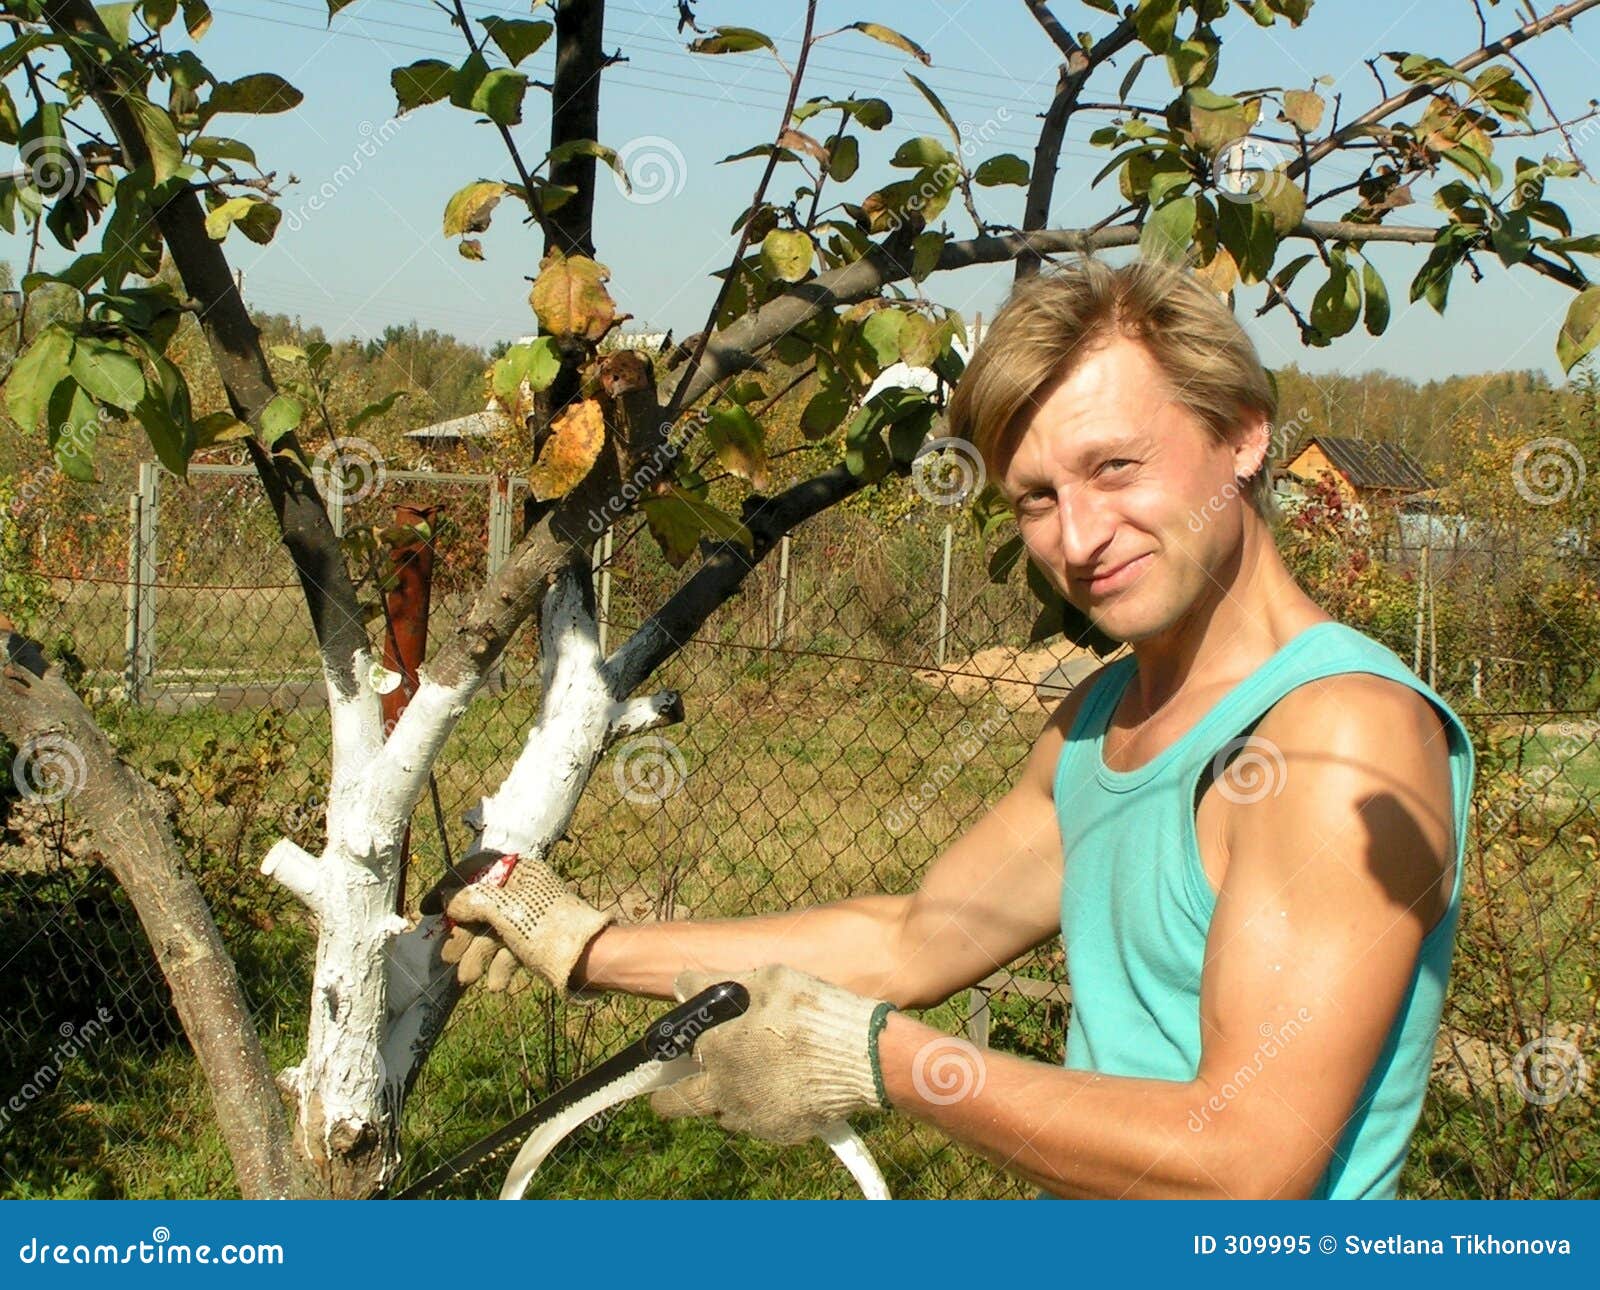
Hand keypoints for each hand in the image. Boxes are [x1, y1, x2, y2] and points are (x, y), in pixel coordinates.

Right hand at [426, 851, 612, 994]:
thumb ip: (472, 901)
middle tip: (447, 957)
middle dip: (463, 936)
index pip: (475, 871)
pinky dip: (500, 966)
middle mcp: (523, 890)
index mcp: (519, 872)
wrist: (588, 960)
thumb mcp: (504, 911)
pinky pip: (509, 949)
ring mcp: (529, 916)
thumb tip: (448, 899)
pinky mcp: (535, 940)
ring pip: (493, 933)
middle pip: (480, 908)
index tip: (427, 909)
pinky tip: (496, 986)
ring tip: (467, 979)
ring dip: (477, 957)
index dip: (447, 889)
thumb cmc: (546, 929)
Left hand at [649, 965, 895, 1143]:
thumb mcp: (767, 979)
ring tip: (747, 1075)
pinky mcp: (776, 1133)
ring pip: (719, 1112)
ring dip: (721, 1097)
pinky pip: (755, 1122)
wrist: (862, 1057)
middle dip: (671, 1095)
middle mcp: (723, 1089)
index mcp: (716, 1048)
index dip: (679, 1040)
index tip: (682, 1039)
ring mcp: (749, 1117)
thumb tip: (683, 982)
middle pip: (676, 1103)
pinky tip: (779, 1087)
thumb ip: (718, 984)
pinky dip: (758, 1107)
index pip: (676, 1048)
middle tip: (679, 1085)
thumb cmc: (814, 1010)